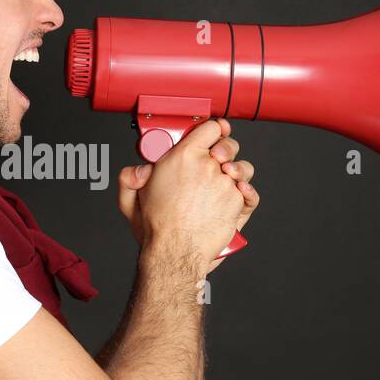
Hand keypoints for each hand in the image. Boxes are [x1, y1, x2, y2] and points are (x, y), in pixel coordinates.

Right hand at [116, 118, 259, 269]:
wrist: (175, 252)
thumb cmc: (157, 229)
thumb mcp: (130, 200)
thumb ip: (129, 178)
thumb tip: (138, 170)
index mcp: (183, 157)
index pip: (208, 128)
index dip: (212, 129)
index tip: (213, 132)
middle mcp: (207, 166)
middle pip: (228, 145)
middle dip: (225, 148)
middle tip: (217, 158)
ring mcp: (225, 184)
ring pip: (241, 168)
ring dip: (237, 171)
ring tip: (227, 178)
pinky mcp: (236, 202)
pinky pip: (249, 192)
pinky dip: (247, 191)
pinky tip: (239, 191)